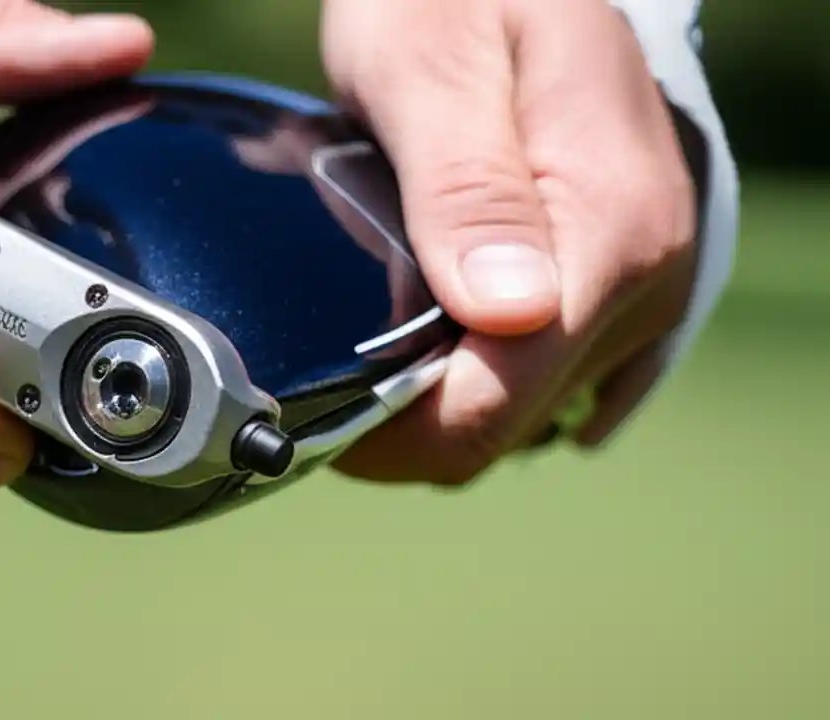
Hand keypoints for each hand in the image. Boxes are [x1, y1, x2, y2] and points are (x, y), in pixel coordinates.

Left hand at [320, 0, 698, 483]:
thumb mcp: (434, 66)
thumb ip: (467, 187)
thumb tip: (503, 314)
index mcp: (611, 228)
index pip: (498, 401)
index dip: (395, 431)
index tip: (314, 415)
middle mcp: (646, 276)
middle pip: (509, 422)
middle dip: (406, 418)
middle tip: (322, 361)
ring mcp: (640, 291)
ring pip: (521, 412)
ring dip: (435, 397)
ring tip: (367, 331)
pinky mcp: (618, 294)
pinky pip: (540, 383)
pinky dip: (472, 378)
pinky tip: (423, 334)